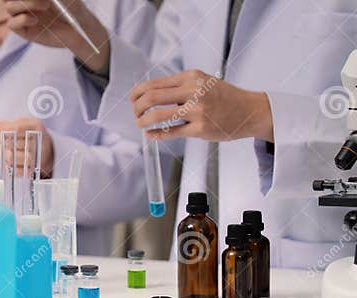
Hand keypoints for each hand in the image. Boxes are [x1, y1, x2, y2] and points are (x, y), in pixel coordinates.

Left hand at [0, 118, 54, 177]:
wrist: (49, 150)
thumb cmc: (32, 135)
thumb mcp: (24, 124)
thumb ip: (7, 125)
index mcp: (36, 126)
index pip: (15, 127)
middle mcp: (39, 140)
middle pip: (13, 142)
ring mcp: (38, 155)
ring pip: (14, 156)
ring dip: (3, 155)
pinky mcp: (35, 168)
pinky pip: (18, 170)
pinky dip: (10, 167)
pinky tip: (7, 163)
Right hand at [3, 0, 110, 73]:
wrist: (80, 24)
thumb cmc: (71, 4)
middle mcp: (23, 2)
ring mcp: (22, 15)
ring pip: (10, 7)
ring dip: (26, 3)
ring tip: (45, 5)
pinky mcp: (24, 31)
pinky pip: (12, 24)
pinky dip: (22, 19)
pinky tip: (35, 20)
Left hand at [130, 70, 273, 142]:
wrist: (250, 110)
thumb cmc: (223, 96)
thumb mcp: (201, 82)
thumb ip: (178, 86)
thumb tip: (148, 94)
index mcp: (191, 77)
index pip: (154, 83)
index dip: (137, 93)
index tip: (132, 100)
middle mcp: (193, 91)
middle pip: (151, 98)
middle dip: (137, 107)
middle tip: (135, 113)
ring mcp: (197, 110)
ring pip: (158, 115)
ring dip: (143, 121)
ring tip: (140, 124)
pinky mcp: (200, 128)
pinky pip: (171, 132)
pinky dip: (156, 134)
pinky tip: (150, 134)